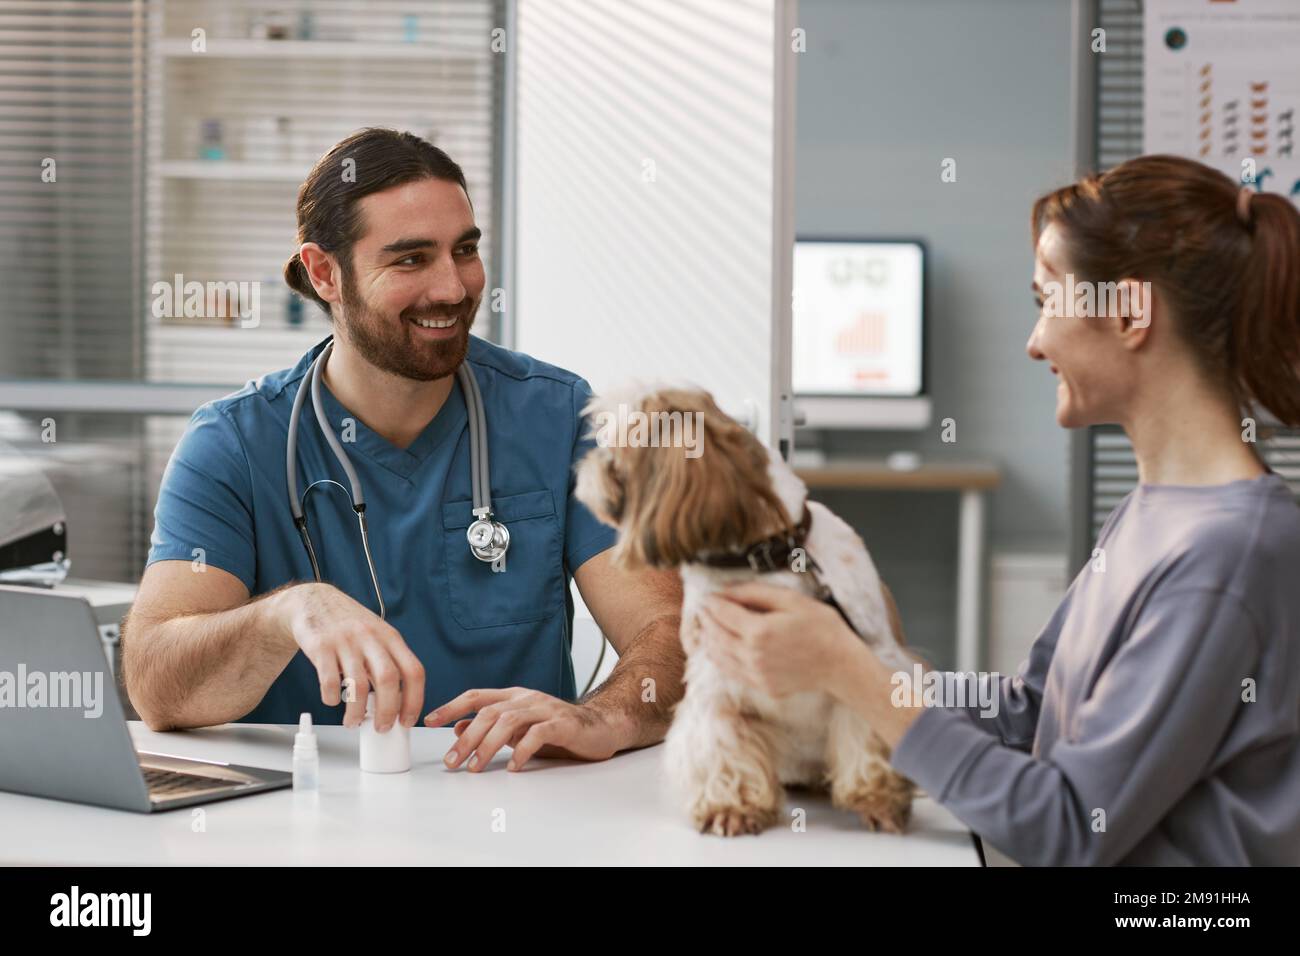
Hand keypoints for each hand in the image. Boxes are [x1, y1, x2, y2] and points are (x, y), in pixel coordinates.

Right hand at [276, 582, 424, 730]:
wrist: (313, 600)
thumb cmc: (349, 624)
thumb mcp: (376, 635)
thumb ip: (387, 662)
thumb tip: (396, 704)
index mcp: (390, 637)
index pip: (413, 671)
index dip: (414, 700)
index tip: (407, 720)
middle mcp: (370, 637)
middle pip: (388, 680)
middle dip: (387, 711)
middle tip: (382, 728)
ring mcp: (345, 641)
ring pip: (358, 686)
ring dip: (357, 712)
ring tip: (353, 722)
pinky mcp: (321, 646)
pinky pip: (329, 682)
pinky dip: (332, 699)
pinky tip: (332, 700)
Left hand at [426, 687, 627, 771]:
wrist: (601, 726)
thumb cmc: (559, 729)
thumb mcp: (521, 728)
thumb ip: (493, 727)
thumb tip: (458, 728)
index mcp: (515, 696)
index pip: (477, 696)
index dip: (451, 706)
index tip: (429, 720)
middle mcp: (528, 698)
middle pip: (489, 711)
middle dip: (465, 737)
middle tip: (451, 761)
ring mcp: (546, 708)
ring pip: (508, 721)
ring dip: (487, 745)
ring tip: (475, 767)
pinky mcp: (563, 723)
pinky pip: (538, 734)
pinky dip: (522, 751)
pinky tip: (513, 766)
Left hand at [698, 582, 860, 697]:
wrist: (841, 664)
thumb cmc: (821, 626)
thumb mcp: (790, 599)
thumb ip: (754, 593)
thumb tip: (725, 590)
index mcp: (758, 631)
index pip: (721, 614)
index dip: (711, 603)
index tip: (707, 597)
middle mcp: (752, 656)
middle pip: (715, 636)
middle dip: (706, 620)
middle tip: (705, 610)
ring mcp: (756, 675)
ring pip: (718, 656)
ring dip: (709, 640)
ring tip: (709, 627)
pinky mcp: (762, 686)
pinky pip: (730, 672)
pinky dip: (721, 658)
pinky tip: (723, 647)